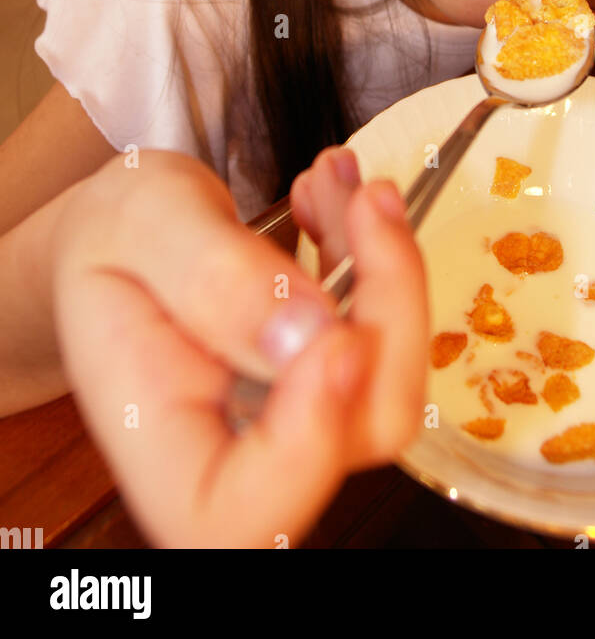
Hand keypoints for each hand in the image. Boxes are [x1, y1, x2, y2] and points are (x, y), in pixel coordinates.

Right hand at [52, 149, 427, 547]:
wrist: (118, 238)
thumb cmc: (108, 241)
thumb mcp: (136, 228)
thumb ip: (214, 279)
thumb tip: (312, 331)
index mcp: (161, 454)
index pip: (243, 511)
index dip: (311, 441)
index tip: (339, 331)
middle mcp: (242, 460)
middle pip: (360, 430)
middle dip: (386, 303)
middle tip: (365, 200)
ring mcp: (301, 424)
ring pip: (391, 375)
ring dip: (385, 263)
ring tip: (333, 178)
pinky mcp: (337, 381)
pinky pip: (389, 333)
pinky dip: (378, 255)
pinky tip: (335, 197)